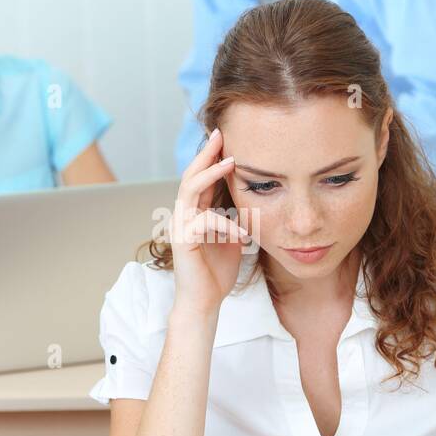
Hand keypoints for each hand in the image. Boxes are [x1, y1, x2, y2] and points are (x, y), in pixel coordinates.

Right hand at [169, 127, 252, 315]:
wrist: (204, 301)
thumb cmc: (217, 271)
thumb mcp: (232, 237)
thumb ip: (236, 216)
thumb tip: (255, 198)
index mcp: (195, 212)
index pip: (201, 177)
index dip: (211, 156)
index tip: (227, 136)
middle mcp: (183, 215)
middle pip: (190, 175)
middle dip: (206, 154)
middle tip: (221, 134)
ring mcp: (180, 227)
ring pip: (190, 191)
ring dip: (210, 175)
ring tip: (230, 162)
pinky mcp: (183, 242)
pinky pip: (204, 222)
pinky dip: (225, 224)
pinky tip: (242, 233)